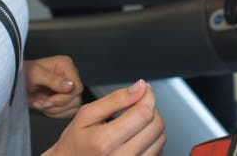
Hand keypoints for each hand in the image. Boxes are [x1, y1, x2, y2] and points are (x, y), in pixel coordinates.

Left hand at [25, 56, 82, 118]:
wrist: (15, 85)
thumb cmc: (22, 75)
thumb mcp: (35, 75)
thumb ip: (53, 80)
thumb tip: (70, 86)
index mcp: (65, 65)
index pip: (77, 87)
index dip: (63, 97)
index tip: (48, 100)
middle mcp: (69, 75)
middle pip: (76, 98)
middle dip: (57, 104)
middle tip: (42, 103)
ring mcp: (68, 88)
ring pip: (73, 107)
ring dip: (55, 110)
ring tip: (41, 104)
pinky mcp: (65, 98)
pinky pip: (68, 112)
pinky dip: (55, 113)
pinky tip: (45, 107)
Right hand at [43, 80, 165, 155]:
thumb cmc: (76, 142)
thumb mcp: (87, 114)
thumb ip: (115, 99)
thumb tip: (140, 87)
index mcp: (106, 141)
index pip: (143, 114)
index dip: (148, 96)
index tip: (145, 89)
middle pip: (156, 125)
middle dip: (150, 108)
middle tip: (136, 104)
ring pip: (161, 138)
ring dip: (152, 124)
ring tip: (133, 121)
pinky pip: (158, 150)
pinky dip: (151, 139)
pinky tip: (135, 136)